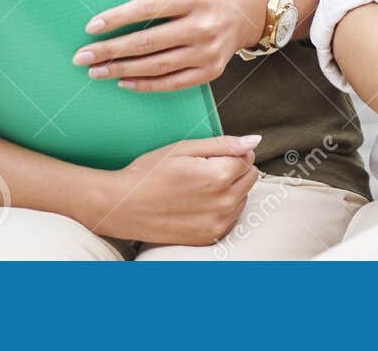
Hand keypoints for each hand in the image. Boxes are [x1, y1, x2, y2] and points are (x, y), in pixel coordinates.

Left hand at [73, 0, 267, 91]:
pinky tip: (122, 81)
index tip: (91, 27)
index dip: (118, 18)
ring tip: (95, 71)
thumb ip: (155, 4)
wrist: (244, 17)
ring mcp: (207, 52)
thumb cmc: (201, 2)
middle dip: (110, 50)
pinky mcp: (210, 72)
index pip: (148, 8)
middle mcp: (202, 26)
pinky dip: (144, 84)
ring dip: (121, 70)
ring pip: (156, 66)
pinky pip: (171, 83)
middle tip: (82, 57)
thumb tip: (110, 22)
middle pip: (148, 42)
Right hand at [94, 134, 260, 245]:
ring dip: (230, 189)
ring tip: (199, 187)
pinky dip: (222, 208)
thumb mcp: (184, 148)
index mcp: (218, 176)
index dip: (229, 152)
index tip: (208, 156)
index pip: (248, 157)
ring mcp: (218, 223)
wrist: (124, 206)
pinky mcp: (210, 237)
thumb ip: (223, 144)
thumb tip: (254, 141)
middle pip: (251, 177)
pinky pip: (231, 217)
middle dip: (234, 169)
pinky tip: (198, 203)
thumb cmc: (150, 172)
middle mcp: (223, 203)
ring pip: (243, 197)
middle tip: (203, 169)